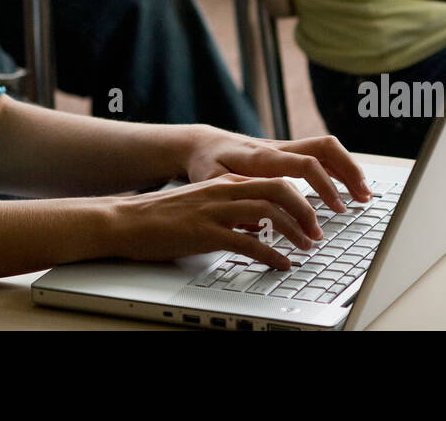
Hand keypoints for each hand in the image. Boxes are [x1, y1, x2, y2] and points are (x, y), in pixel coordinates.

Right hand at [111, 174, 327, 269]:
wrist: (128, 220)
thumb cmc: (164, 216)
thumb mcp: (204, 203)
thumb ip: (231, 209)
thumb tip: (258, 226)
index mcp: (226, 181)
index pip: (274, 181)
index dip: (300, 198)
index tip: (313, 216)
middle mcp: (224, 190)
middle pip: (279, 191)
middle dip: (305, 211)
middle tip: (318, 232)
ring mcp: (215, 211)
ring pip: (268, 214)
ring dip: (293, 232)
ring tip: (305, 248)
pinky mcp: (206, 233)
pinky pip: (248, 244)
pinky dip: (270, 255)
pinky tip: (280, 265)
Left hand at [183, 128, 372, 212]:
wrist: (203, 144)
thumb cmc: (207, 164)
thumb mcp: (213, 183)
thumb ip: (237, 198)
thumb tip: (261, 223)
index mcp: (263, 158)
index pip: (304, 164)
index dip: (324, 186)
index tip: (336, 209)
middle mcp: (278, 149)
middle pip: (323, 148)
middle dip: (348, 171)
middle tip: (363, 197)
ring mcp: (284, 149)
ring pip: (325, 149)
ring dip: (348, 170)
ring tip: (364, 195)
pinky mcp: (286, 153)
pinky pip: (319, 155)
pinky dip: (338, 169)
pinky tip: (348, 187)